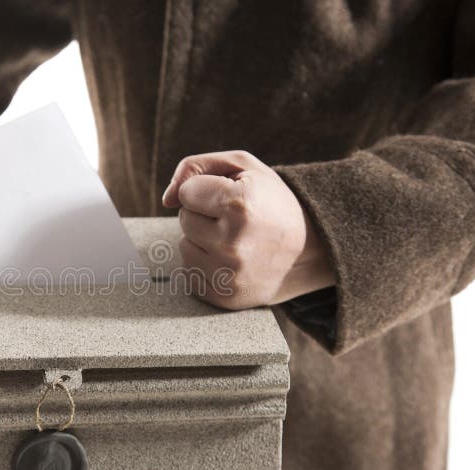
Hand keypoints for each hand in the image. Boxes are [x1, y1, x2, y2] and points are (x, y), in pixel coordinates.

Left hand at [162, 151, 333, 308]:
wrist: (309, 250)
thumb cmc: (270, 202)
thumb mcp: (243, 168)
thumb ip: (195, 167)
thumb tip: (166, 198)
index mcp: (240, 205)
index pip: (187, 192)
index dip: (207, 191)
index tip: (233, 198)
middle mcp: (233, 244)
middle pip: (184, 218)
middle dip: (204, 214)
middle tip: (237, 220)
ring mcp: (227, 275)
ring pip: (184, 244)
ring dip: (203, 239)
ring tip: (236, 239)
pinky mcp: (222, 297)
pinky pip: (189, 270)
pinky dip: (205, 263)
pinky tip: (232, 260)